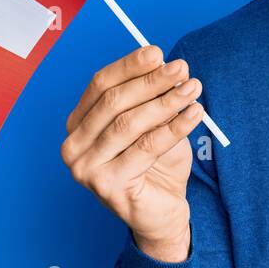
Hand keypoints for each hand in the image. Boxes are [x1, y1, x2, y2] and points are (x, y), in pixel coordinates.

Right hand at [60, 45, 203, 261]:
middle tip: (182, 69)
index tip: (158, 53)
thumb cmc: (155, 166)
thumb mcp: (155, 125)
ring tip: (193, 89)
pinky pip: (146, 148)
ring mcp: (86, 168)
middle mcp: (74, 145)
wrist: (162, 214)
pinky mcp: (107, 186)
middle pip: (113, 102)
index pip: (100, 85)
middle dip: (151, 82)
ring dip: (166, 102)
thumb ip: (154, 98)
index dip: (130, 67)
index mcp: (78, 124)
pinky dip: (175, 127)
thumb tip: (169, 66)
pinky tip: (195, 114)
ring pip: (130, 124)